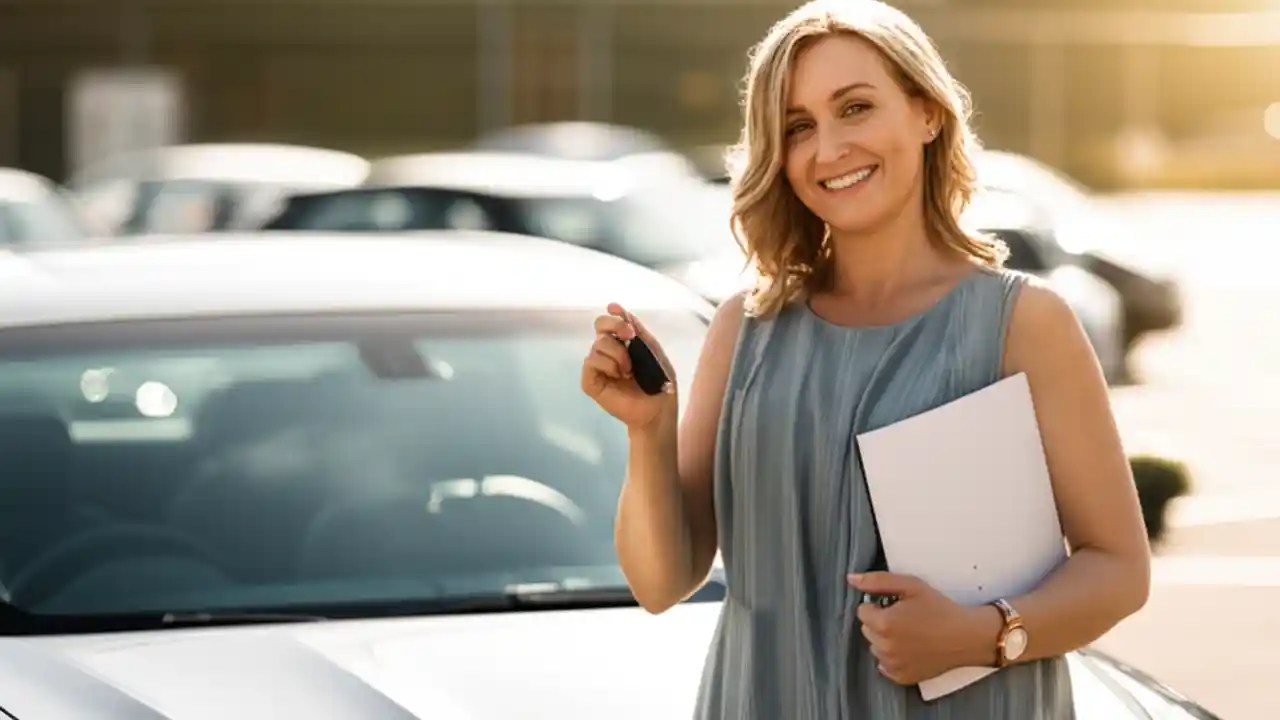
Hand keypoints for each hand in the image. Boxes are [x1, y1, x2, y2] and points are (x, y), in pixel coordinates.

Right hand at [580, 303, 676, 430]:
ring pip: (598, 344)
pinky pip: (591, 361)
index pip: (611, 321)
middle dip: (615, 325)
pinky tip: (618, 376)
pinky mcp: (590, 381)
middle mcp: (608, 351)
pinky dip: (607, 365)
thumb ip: (638, 331)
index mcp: (623, 343)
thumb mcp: (653, 351)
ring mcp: (598, 366)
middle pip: (600, 325)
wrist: (657, 410)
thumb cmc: (658, 383)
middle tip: (630, 335)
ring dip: (618, 354)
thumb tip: (617, 308)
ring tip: (629, 371)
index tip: (617, 310)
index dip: (613, 314)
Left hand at [849, 572, 996, 685]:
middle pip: (867, 629)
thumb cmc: (939, 608)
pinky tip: (910, 648)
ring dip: (885, 639)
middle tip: (905, 618)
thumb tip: (850, 579)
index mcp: (883, 624)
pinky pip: (884, 665)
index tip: (897, 605)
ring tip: (910, 633)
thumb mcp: (910, 586)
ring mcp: (892, 664)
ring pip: (875, 647)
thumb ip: (877, 581)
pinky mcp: (901, 677)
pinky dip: (892, 657)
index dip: (879, 605)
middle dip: (880, 622)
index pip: (862, 611)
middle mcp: (884, 647)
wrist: (966, 636)